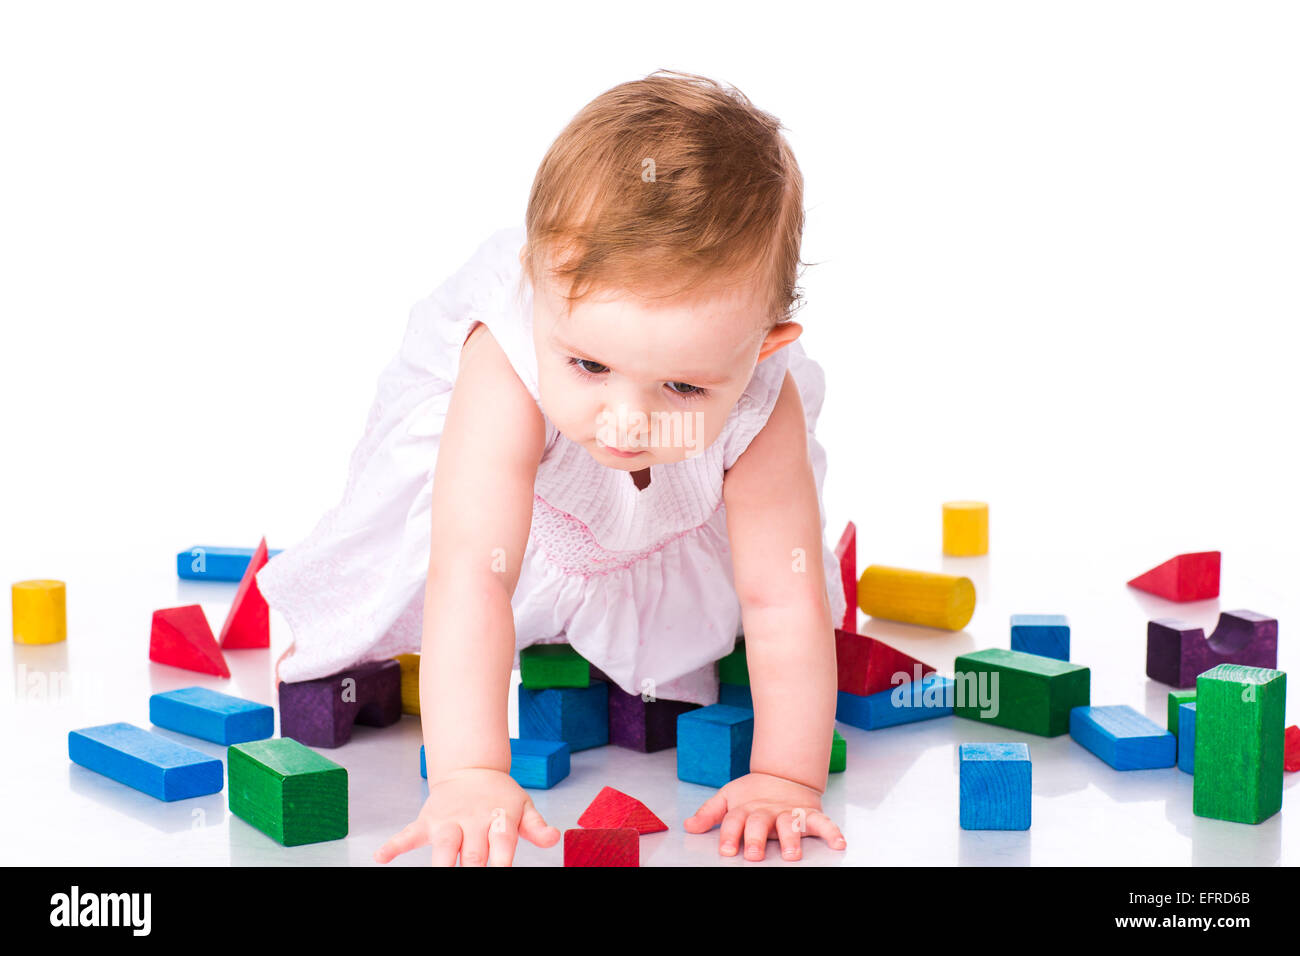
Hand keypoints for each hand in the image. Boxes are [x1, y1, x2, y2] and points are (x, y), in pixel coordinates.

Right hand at [374, 767, 559, 865]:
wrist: (471, 768)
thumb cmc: (499, 796)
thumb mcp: (523, 806)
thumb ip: (536, 826)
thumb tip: (554, 837)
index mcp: (499, 818)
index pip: (503, 843)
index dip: (502, 863)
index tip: (501, 875)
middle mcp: (473, 821)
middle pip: (473, 852)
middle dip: (472, 872)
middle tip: (471, 883)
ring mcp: (449, 821)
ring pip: (444, 846)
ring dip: (441, 864)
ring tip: (439, 876)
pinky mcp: (428, 821)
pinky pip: (409, 833)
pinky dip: (394, 845)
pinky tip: (381, 858)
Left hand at [683, 771, 846, 860]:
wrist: (783, 775)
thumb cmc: (753, 794)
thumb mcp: (728, 799)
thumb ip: (709, 814)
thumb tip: (689, 826)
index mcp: (745, 809)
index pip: (734, 821)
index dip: (729, 836)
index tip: (727, 851)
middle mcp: (767, 811)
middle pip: (760, 823)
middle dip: (757, 839)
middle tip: (754, 855)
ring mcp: (788, 813)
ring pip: (790, 825)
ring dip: (791, 838)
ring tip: (792, 855)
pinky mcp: (808, 814)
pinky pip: (822, 822)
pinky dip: (832, 831)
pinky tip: (839, 843)